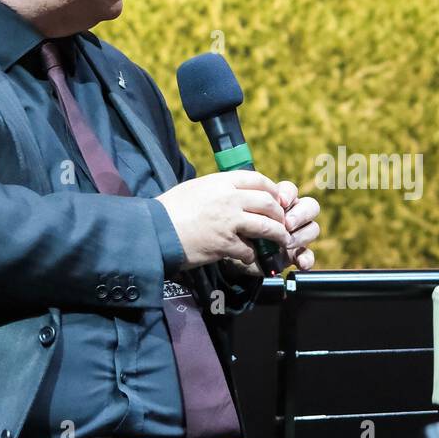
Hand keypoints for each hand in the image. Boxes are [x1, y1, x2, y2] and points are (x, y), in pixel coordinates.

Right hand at [155, 171, 287, 269]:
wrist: (155, 230)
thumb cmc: (171, 209)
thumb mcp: (196, 187)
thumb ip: (218, 188)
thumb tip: (235, 192)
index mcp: (221, 182)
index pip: (257, 180)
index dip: (272, 190)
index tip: (277, 199)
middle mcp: (229, 199)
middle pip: (268, 203)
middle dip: (279, 214)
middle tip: (283, 222)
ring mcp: (229, 221)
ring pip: (266, 227)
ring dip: (277, 235)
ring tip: (282, 241)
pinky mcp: (225, 243)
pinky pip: (249, 249)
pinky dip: (252, 255)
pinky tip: (249, 257)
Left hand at [219, 181, 320, 276]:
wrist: (235, 257)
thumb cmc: (238, 231)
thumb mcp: (241, 219)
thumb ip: (250, 210)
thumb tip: (254, 205)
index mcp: (278, 202)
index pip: (291, 191)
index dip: (289, 194)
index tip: (281, 201)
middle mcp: (292, 215)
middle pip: (310, 206)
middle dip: (300, 214)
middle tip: (287, 223)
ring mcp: (297, 235)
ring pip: (313, 228)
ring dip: (302, 236)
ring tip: (286, 244)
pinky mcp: (297, 254)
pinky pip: (309, 255)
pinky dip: (307, 259)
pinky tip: (300, 262)